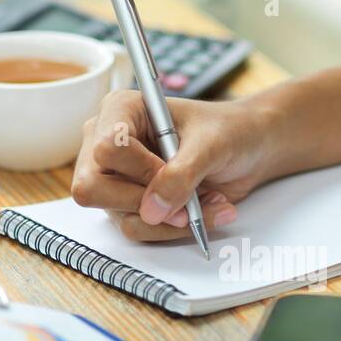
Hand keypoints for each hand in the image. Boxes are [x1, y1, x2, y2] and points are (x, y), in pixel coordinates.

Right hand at [70, 92, 279, 241]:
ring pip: (120, 216)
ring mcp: (116, 178)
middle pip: (92, 188)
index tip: (172, 169)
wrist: (248, 150)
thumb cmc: (229, 131)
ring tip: (206, 200)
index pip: (105, 148)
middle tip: (184, 199)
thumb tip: (152, 210)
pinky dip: (175, 228)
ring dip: (171, 219)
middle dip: (143, 201)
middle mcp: (107, 145)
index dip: (139, 168)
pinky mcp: (130, 205)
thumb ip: (181, 174)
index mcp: (120, 111)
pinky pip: (139, 230)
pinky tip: (202, 210)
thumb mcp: (211, 145)